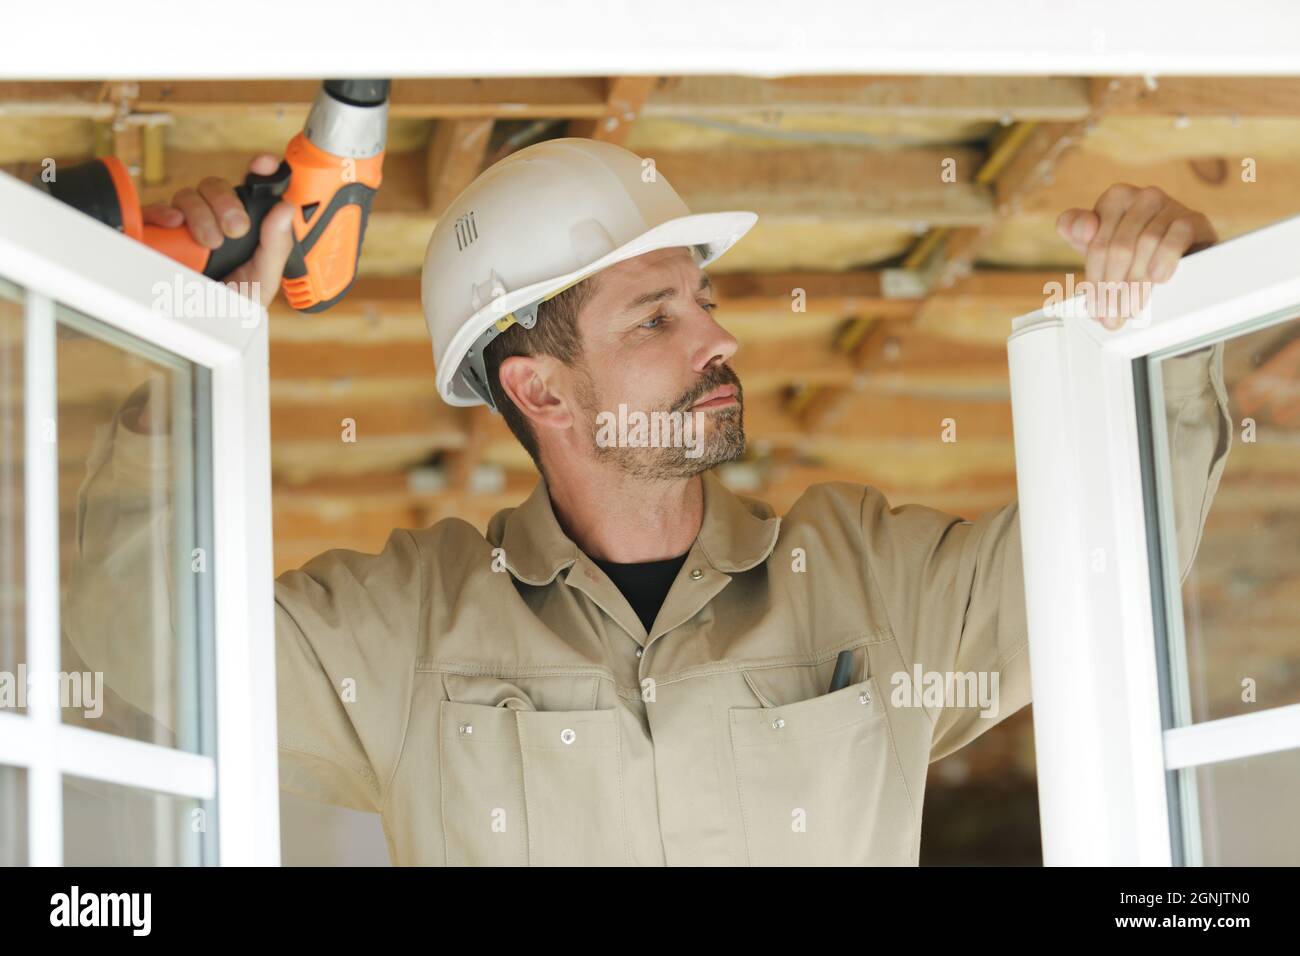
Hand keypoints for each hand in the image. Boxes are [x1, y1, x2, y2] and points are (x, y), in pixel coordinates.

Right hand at [141, 153, 295, 308]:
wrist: (202, 328)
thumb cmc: (236, 306)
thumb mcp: (263, 279)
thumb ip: (275, 246)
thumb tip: (284, 210)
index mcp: (246, 225)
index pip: (252, 189)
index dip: (260, 171)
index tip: (263, 165)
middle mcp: (216, 219)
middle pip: (217, 186)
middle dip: (226, 203)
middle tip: (235, 229)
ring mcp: (188, 225)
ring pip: (189, 195)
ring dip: (201, 214)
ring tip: (210, 243)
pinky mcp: (161, 234)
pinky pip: (157, 210)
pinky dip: (164, 212)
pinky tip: (176, 224)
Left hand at [1056, 184, 1217, 328]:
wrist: (1181, 251)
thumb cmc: (1134, 247)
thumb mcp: (1099, 242)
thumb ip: (1075, 230)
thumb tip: (1081, 229)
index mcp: (1115, 199)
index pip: (1097, 245)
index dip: (1095, 281)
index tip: (1095, 309)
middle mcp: (1142, 197)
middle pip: (1120, 248)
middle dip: (1114, 289)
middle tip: (1113, 317)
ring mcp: (1170, 206)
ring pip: (1145, 246)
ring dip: (1137, 284)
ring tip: (1132, 309)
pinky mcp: (1193, 219)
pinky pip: (1174, 241)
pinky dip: (1164, 261)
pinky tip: (1158, 278)